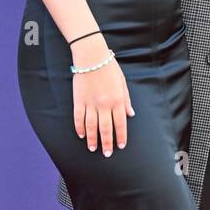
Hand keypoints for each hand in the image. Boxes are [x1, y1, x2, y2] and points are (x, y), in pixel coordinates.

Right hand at [71, 39, 134, 155]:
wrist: (92, 56)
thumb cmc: (109, 67)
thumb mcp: (122, 82)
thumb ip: (126, 100)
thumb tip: (130, 114)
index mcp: (117, 100)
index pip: (120, 124)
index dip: (120, 137)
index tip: (120, 146)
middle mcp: (104, 104)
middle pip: (105, 129)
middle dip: (107, 143)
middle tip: (107, 154)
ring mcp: (90, 103)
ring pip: (91, 126)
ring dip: (92, 139)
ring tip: (93, 148)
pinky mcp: (78, 100)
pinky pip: (78, 118)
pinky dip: (79, 127)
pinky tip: (81, 135)